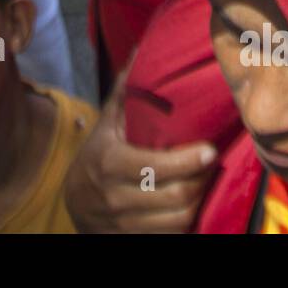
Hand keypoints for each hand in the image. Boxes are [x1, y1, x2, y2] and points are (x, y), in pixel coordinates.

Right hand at [63, 63, 216, 232]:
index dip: (190, 162)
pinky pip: (172, 236)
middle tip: (212, 164)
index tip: (210, 149)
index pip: (157, 168)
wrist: (75, 202)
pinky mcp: (132, 239)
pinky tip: (193, 203)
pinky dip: (188, 221)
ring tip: (205, 181)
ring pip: (178, 220)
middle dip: (201, 181)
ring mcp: (124, 223)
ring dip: (199, 201)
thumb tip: (142, 48)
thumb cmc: (98, 154)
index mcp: (109, 162)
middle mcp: (115, 196)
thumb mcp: (107, 122)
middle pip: (176, 197)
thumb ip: (127, 90)